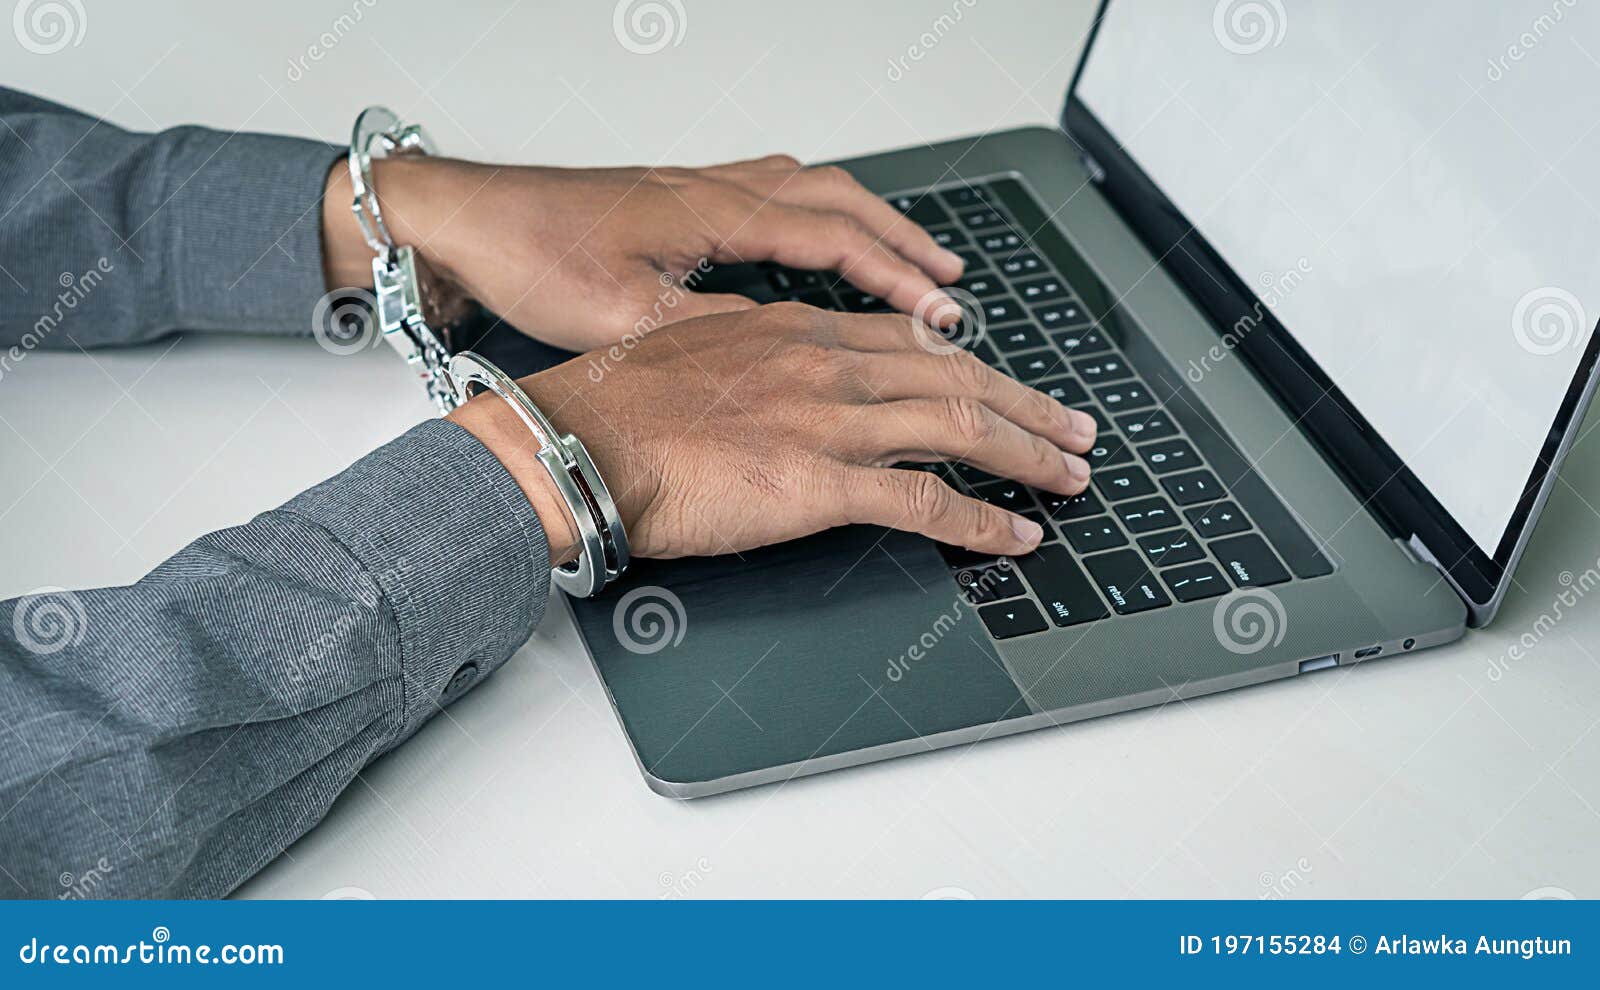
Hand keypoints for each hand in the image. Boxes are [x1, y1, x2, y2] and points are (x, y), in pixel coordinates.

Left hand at [323, 155, 963, 351]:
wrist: (466, 218)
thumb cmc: (531, 258)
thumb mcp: (622, 315)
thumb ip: (706, 329)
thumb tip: (776, 349)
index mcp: (713, 212)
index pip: (832, 237)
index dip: (894, 275)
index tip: (940, 312)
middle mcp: (715, 187)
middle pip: (838, 200)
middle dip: (901, 241)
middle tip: (950, 281)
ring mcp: (697, 185)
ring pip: (810, 188)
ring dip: (865, 220)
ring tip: (907, 258)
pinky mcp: (676, 196)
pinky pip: (774, 190)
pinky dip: (819, 211)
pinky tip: (820, 238)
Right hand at [448, 303, 1097, 562]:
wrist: (578, 441)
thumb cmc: (619, 403)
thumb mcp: (700, 349)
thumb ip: (760, 354)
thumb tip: (786, 366)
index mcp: (798, 330)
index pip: (913, 342)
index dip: (973, 365)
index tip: (1006, 383)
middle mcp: (827, 364)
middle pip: (956, 376)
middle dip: (1028, 405)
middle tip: (1076, 429)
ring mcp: (828, 422)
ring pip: (958, 428)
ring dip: (1028, 454)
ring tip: (1070, 476)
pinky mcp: (819, 483)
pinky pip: (926, 501)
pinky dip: (981, 520)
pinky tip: (1015, 534)